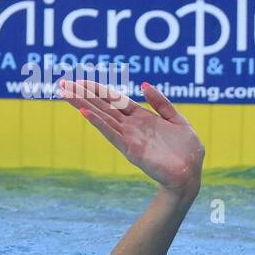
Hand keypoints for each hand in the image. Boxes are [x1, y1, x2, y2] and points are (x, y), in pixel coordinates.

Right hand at [62, 80, 204, 192]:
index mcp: (143, 118)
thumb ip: (162, 103)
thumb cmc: (187, 151)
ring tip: (66, 94)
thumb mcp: (178, 120)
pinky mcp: (131, 149)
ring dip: (84, 105)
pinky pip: (112, 134)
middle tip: (63, 83)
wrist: (190, 174)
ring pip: (103, 117)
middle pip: (104, 106)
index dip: (99, 89)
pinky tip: (85, 113)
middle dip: (84, 94)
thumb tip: (144, 85)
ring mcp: (130, 137)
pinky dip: (99, 123)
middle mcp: (132, 126)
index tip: (80, 80)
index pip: (116, 99)